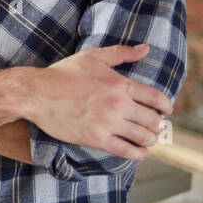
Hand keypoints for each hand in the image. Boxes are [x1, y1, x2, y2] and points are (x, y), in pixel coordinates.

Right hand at [21, 43, 172, 160]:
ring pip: (143, 137)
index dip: (166, 107)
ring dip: (150, 140)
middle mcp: (118, 104)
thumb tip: (145, 48)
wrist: (37, 93)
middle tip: (153, 128)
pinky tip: (139, 153)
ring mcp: (108, 122)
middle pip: (153, 120)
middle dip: (157, 125)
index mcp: (120, 84)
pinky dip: (138, 154)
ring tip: (147, 140)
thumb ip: (121, 53)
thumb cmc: (63, 74)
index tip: (165, 111)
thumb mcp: (93, 57)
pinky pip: (126, 150)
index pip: (156, 98)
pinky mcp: (96, 138)